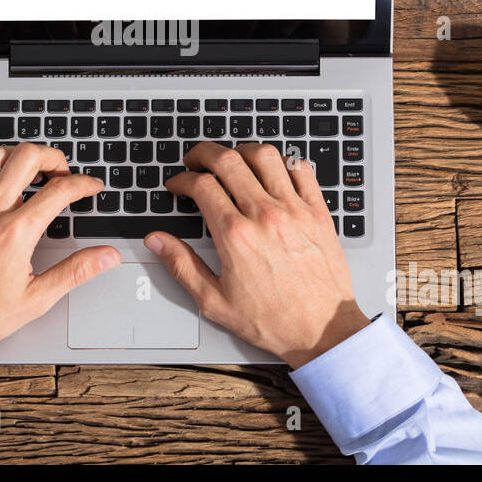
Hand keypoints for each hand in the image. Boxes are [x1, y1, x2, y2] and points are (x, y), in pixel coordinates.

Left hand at [0, 143, 119, 347]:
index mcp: (16, 233)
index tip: (91, 186)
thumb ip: (75, 271)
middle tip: (61, 172)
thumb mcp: (35, 299)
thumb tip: (106, 256)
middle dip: (53, 157)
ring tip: (29, 172)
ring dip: (18, 157)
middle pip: (28, 156)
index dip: (84, 183)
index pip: (60, 190)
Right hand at [145, 141, 368, 368]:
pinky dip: (284, 161)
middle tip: (195, 161)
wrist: (323, 331)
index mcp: (236, 236)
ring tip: (231, 160)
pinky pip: (302, 169)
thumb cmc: (274, 320)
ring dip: (241, 151)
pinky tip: (273, 171)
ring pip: (265, 156)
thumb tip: (157, 241)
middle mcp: (264, 215)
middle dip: (203, 153)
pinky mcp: (318, 212)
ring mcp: (294, 210)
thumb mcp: (215, 301)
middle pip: (227, 161)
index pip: (201, 185)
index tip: (178, 185)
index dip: (182, 179)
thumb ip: (182, 266)